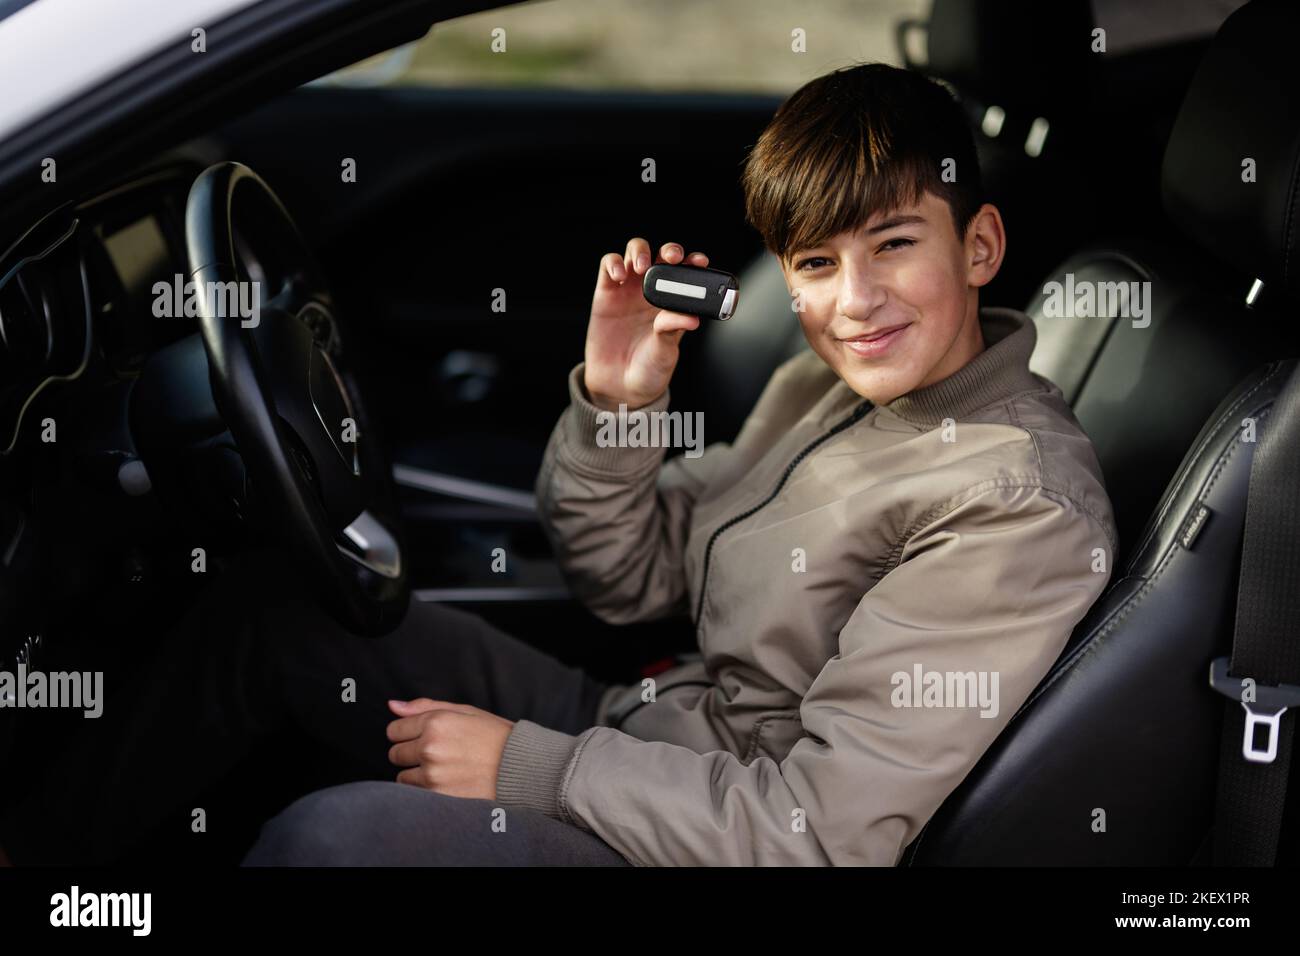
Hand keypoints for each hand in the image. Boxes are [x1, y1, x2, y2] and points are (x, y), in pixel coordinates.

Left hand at [385, 698, 515, 800]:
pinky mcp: (438, 797)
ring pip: (402, 778)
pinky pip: (415, 795)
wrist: (522, 768)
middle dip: (411, 754)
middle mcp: (430, 748)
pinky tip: (447, 783)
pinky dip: (426, 791)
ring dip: (417, 775)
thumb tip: (392, 706)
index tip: (424, 736)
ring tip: (445, 770)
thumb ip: (425, 707)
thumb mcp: (464, 711)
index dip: (408, 733)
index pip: (394, 730)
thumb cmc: (495, 736)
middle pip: (395, 754)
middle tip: (438, 754)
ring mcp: (433, 774)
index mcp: (436, 722)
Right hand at [583, 238, 710, 410]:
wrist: (618, 387)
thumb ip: (673, 331)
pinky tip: (619, 275)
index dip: (693, 262)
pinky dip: (613, 263)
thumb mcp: (665, 353)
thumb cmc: (648, 370)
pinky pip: (607, 265)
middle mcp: (652, 292)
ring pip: (635, 252)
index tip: (699, 261)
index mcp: (673, 303)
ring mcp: (628, 290)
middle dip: (669, 250)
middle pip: (661, 256)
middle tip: (671, 258)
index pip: (686, 274)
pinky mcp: (605, 293)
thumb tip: (690, 317)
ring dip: (639, 251)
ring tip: (640, 267)